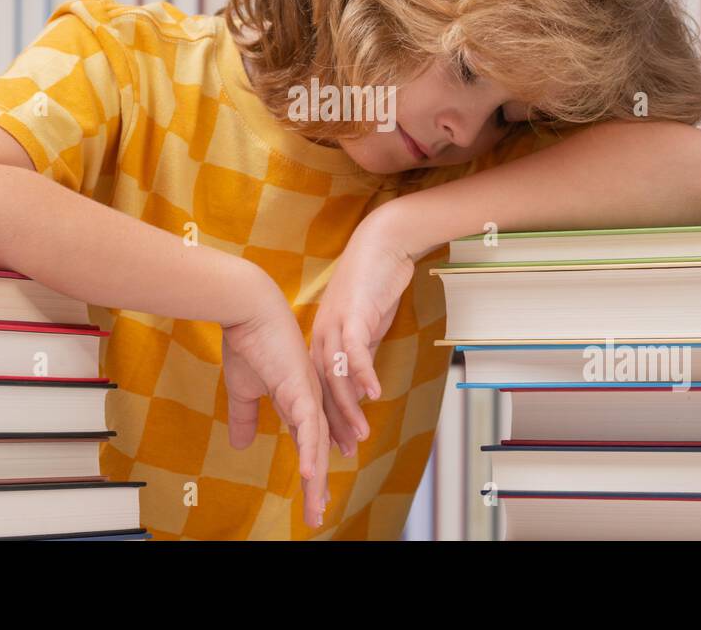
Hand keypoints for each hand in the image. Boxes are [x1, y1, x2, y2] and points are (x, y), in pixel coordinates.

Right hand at [221, 268, 330, 527]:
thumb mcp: (243, 389)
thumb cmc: (248, 340)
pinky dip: (311, 451)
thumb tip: (240, 444)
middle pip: (317, 448)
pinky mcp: (300, 387)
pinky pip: (308, 425)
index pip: (306, 441)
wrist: (248, 309)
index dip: (311, 468)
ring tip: (317, 506)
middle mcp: (308, 399)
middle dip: (318, 484)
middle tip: (318, 514)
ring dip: (317, 477)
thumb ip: (245, 416)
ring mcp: (307, 393)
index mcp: (295, 399)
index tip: (313, 495)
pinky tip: (313, 474)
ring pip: (317, 442)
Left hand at [309, 208, 415, 457]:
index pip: (321, 390)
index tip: (333, 450)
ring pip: (336, 375)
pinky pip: (355, 349)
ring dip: (347, 407)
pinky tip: (374, 394)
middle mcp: (323, 337)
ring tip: (358, 434)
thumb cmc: (372, 285)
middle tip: (341, 455)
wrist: (380, 245)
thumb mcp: (365, 329)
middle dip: (331, 425)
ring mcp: (336, 326)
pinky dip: (363, 372)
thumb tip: (360, 390)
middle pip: (323, 389)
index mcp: (322, 342)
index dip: (326, 422)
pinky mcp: (354, 314)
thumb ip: (358, 358)